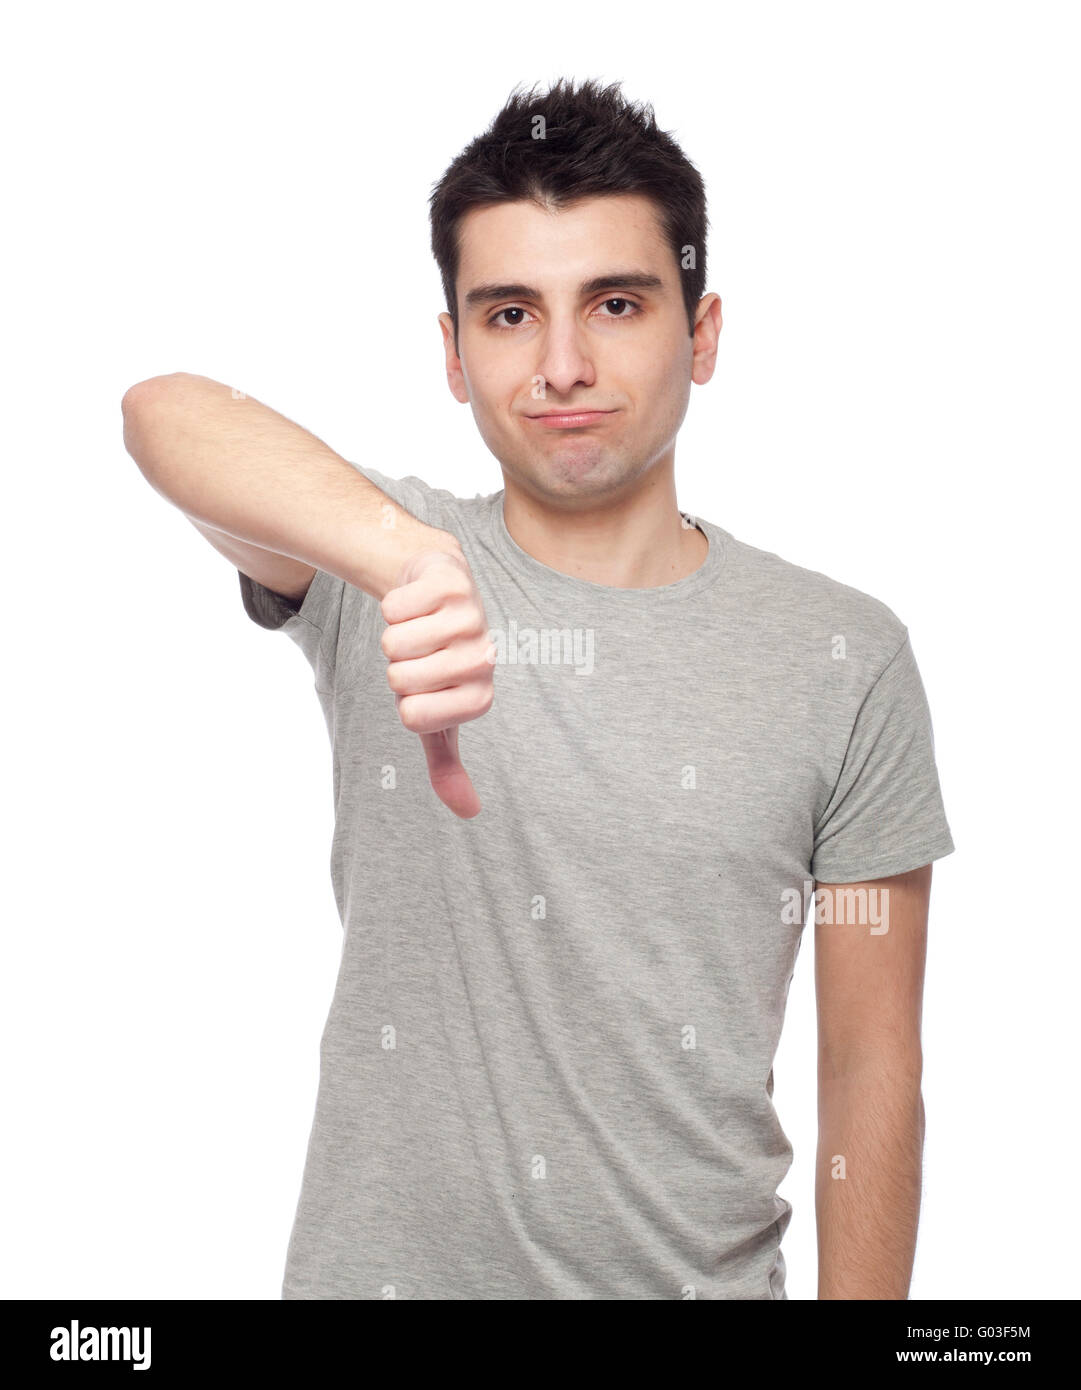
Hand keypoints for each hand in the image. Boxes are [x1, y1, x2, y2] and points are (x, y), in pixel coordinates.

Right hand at [380, 545, 494, 817]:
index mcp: (479, 696)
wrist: (439, 592)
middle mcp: (483, 659)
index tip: (424, 687)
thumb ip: (448, 765)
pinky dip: (394, 603)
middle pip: (400, 678)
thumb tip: (469, 813)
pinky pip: (394, 606)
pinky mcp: (453, 581)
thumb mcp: (441, 714)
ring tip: (419, 628)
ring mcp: (472, 618)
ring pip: (393, 642)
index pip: (412, 716)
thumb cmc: (437, 659)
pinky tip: (418, 601)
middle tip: (420, 654)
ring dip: (393, 634)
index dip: (404, 701)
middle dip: (396, 667)